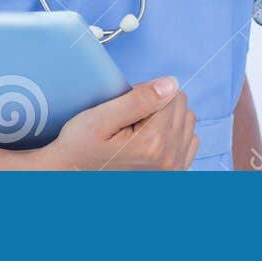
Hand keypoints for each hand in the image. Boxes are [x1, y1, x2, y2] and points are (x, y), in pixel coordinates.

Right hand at [37, 76, 198, 169]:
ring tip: (140, 133)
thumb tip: (172, 83)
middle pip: (182, 107)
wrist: (71, 177)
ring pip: (188, 121)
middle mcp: (169, 159)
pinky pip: (191, 141)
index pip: (172, 94)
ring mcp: (174, 171)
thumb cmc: (80, 147)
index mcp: (153, 143)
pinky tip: (153, 142)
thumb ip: (138, 99)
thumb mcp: (99, 118)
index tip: (127, 109)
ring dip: (168, 120)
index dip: (148, 94)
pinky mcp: (176, 176)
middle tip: (130, 122)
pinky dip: (175, 136)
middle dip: (159, 106)